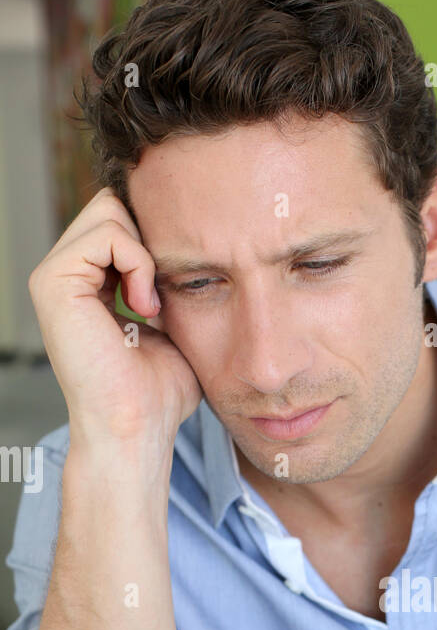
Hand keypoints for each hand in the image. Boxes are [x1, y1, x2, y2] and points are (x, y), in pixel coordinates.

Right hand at [28, 186, 201, 453]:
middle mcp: (63, 274)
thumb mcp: (171, 325)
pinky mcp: (53, 281)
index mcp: (86, 282)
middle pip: (113, 203)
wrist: (137, 426)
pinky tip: (142, 306)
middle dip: (150, 239)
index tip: (172, 288)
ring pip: (109, 210)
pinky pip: (107, 233)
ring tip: (149, 304)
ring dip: (145, 254)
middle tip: (159, 296)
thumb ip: (168, 285)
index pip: (121, 217)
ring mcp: (53, 275)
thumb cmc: (158, 391)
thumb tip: (191, 249)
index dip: (156, 239)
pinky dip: (138, 263)